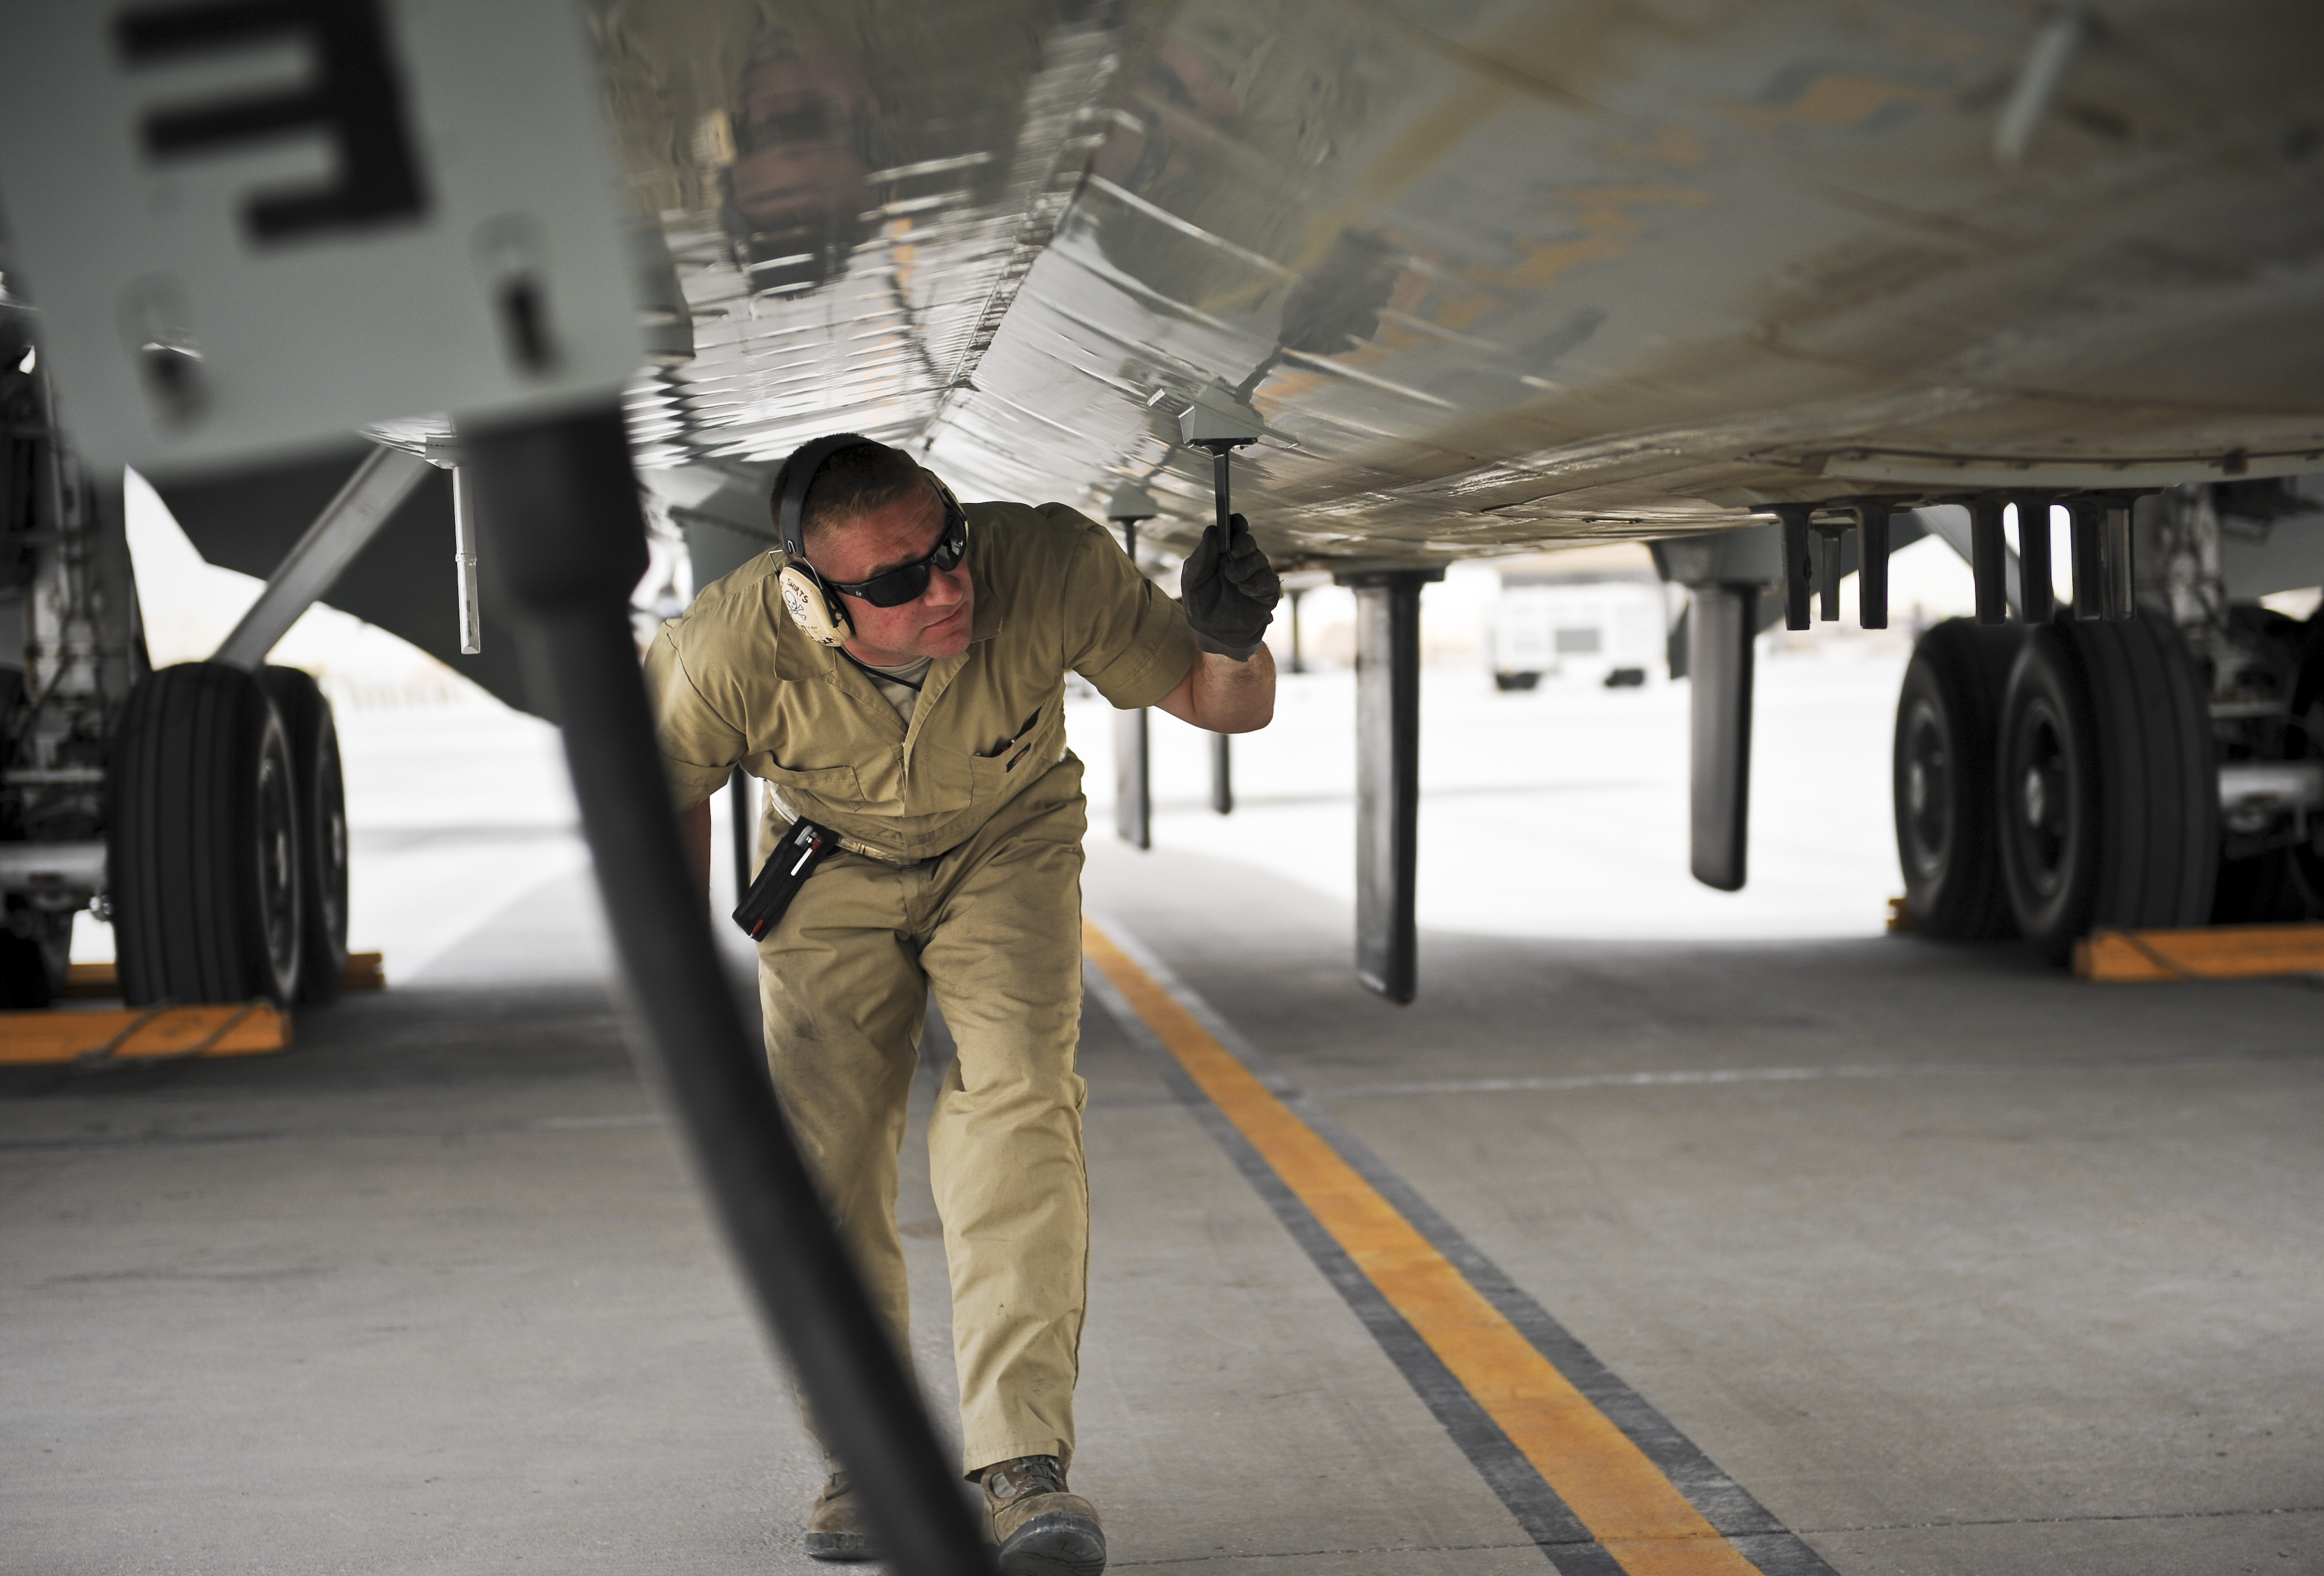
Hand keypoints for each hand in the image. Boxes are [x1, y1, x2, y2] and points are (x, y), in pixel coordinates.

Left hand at [1179, 513, 1280, 659]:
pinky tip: (1244, 590)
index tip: (1235, 521)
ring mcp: (1255, 576)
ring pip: (1259, 559)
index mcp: (1222, 554)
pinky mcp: (1266, 593)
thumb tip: (1212, 531)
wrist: (1213, 636)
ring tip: (1233, 579)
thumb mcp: (1193, 581)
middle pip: (1248, 541)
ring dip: (1245, 567)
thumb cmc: (1200, 605)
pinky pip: (1267, 581)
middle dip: (1242, 544)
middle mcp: (1241, 561)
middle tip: (1233, 553)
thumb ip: (1202, 557)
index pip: (1233, 531)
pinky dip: (1255, 584)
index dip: (1236, 523)